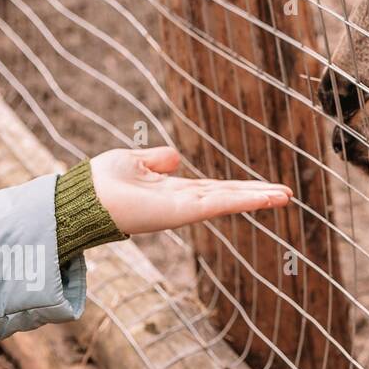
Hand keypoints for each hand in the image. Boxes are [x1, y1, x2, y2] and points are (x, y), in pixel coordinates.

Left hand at [89, 147, 292, 235]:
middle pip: (229, 196)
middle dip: (257, 195)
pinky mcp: (183, 212)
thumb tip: (176, 156)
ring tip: (286, 197)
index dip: (241, 188)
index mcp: (174, 191)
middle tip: (286, 195)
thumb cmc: (99, 181)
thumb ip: (155, 159)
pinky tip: (265, 198)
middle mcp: (184, 201)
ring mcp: (185, 208)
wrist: (82, 197)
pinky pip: (220, 204)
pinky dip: (244, 201)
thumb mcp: (133, 161)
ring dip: (258, 198)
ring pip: (229, 201)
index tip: (265, 188)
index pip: (216, 188)